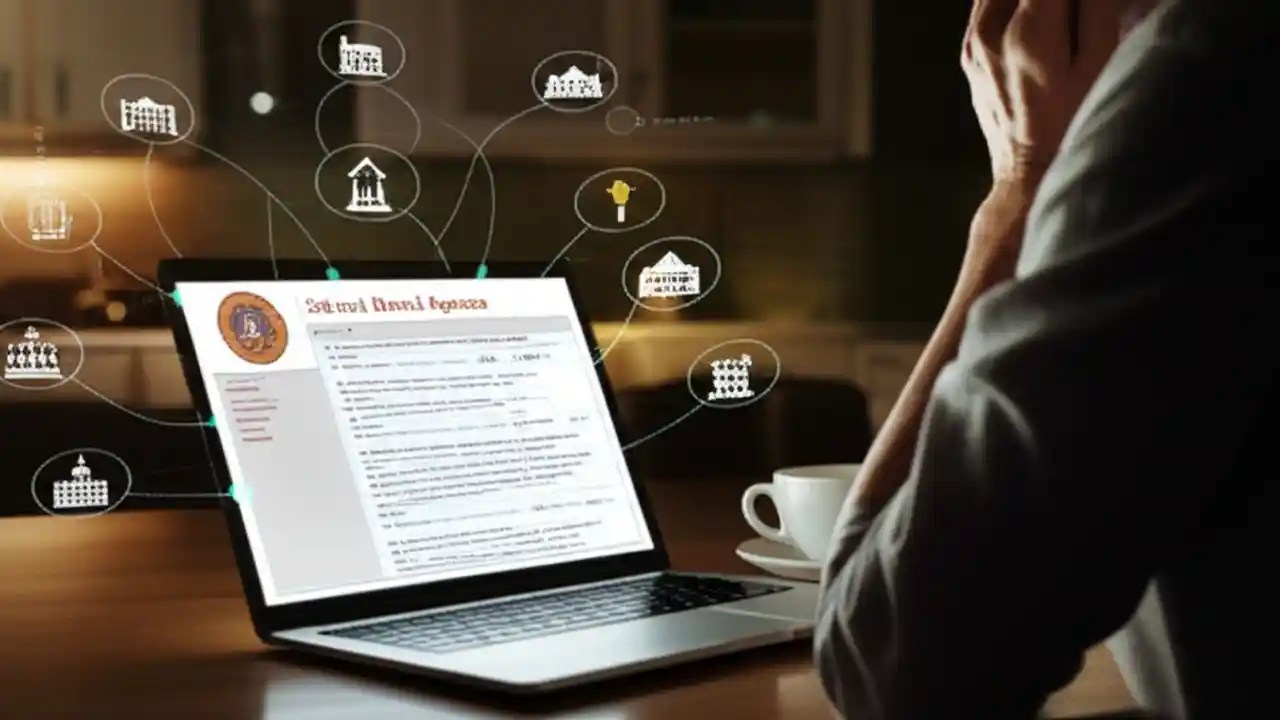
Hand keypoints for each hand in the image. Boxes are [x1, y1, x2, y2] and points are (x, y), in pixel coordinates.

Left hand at [962, 0, 1134, 185]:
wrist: (1029, 177)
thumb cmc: (1075, 126)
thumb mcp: (1100, 65)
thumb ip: (1095, 6)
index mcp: (1028, 32)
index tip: (1086, 4)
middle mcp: (989, 34)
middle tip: (1073, 10)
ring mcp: (973, 45)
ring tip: (1057, 13)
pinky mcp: (968, 56)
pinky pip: (986, 6)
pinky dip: (1011, 0)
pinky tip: (1038, 16)